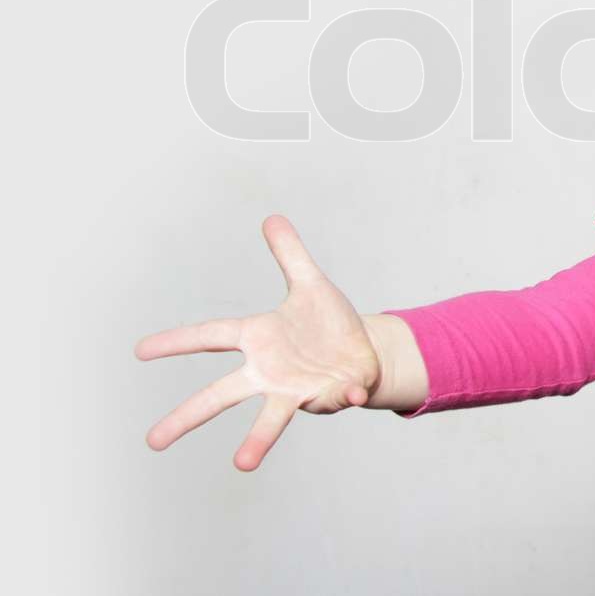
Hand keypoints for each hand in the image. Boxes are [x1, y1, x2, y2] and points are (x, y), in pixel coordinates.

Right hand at [135, 214, 381, 470]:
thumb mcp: (311, 283)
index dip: (176, 342)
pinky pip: (334, 397)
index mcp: (258, 338)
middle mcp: (268, 371)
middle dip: (187, 417)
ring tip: (242, 464)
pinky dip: (343, 394)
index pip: (210, 337)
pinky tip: (351, 391)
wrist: (366, 351)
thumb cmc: (330, 323)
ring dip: (258, 440)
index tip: (140, 351)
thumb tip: (272, 217)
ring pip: (271, 418)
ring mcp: (294, 390)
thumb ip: (290, 254)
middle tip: (152, 441)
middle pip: (221, 395)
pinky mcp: (324, 399)